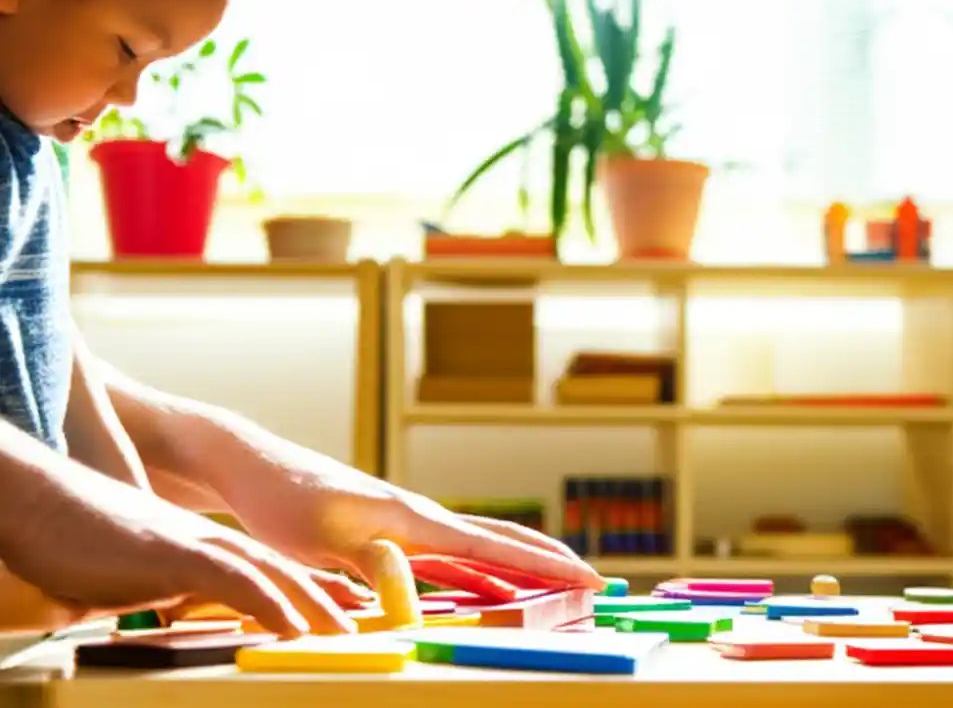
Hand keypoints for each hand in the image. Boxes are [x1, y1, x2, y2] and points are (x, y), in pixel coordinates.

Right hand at [0, 459, 361, 637]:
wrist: (39, 505)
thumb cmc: (76, 543)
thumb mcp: (133, 575)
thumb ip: (160, 592)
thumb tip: (167, 613)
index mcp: (204, 548)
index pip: (270, 571)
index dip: (308, 592)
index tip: (340, 612)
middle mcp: (211, 542)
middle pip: (283, 571)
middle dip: (325, 598)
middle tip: (362, 623)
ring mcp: (197, 544)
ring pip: (270, 574)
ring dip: (312, 603)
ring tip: (345, 631)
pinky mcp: (176, 553)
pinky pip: (234, 581)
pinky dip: (268, 604)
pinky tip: (292, 625)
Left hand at [206, 441, 603, 590]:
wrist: (252, 466)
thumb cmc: (281, 502)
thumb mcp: (321, 539)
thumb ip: (370, 563)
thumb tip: (416, 592)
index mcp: (414, 520)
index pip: (495, 547)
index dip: (545, 567)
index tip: (591, 581)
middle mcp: (420, 517)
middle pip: (502, 539)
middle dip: (550, 561)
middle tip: (595, 583)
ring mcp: (407, 520)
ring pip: (481, 542)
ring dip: (523, 560)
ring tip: (557, 578)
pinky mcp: (389, 527)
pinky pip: (454, 549)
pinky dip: (485, 562)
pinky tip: (486, 576)